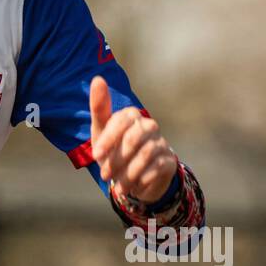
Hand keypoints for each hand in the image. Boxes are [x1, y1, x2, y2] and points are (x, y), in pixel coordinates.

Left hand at [89, 75, 177, 203]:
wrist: (134, 177)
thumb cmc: (113, 149)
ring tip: (117, 186)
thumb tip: (97, 78)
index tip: (96, 155)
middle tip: (105, 175)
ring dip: (128, 173)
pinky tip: (133, 187)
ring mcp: (161, 143)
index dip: (109, 138)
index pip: (122, 119)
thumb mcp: (101, 131)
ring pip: (147, 153)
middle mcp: (149, 126)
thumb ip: (99, 107)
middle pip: (135, 137)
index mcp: (131, 116)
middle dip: (117, 158)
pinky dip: (142, 179)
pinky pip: (158, 167)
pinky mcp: (170, 160)